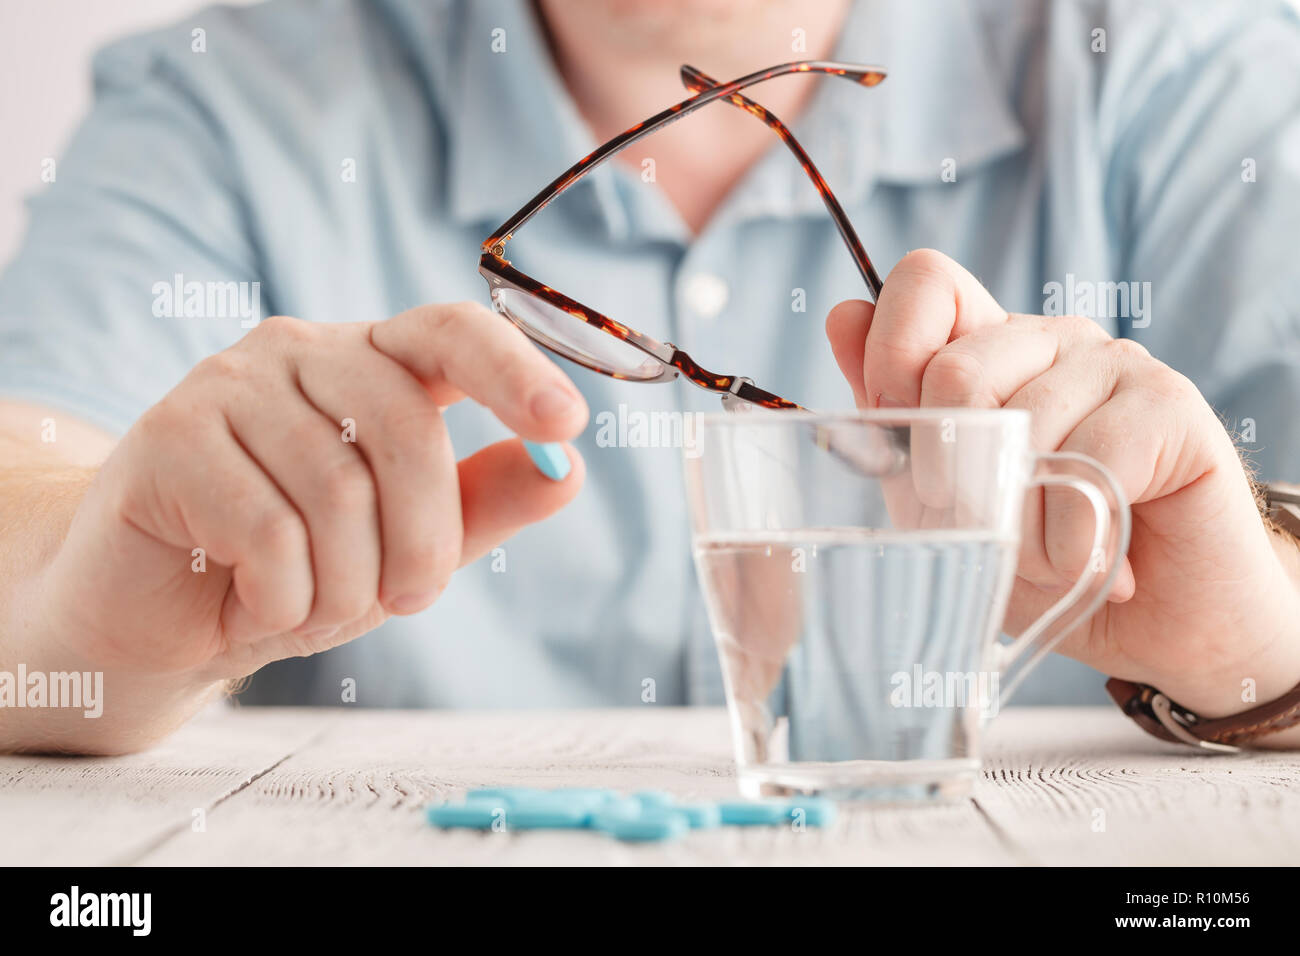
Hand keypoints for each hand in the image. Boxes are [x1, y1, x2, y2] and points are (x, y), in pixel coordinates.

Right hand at [33, 304, 586, 726]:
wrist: (164, 617)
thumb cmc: (296, 569)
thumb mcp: (405, 546)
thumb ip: (482, 504)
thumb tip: (567, 470)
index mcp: (372, 363)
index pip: (452, 331)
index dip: (514, 370)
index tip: (565, 424)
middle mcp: (302, 350)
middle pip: (406, 429)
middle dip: (423, 544)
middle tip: (406, 601)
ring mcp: (228, 383)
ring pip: (338, 490)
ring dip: (346, 585)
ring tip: (313, 606)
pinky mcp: (169, 435)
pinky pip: (269, 531)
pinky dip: (284, 597)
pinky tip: (258, 601)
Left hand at [826, 250, 1299, 718]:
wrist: (1156, 631)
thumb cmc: (1043, 563)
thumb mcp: (944, 500)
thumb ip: (894, 418)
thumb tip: (841, 315)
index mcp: (989, 350)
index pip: (926, 281)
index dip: (892, 355)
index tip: (907, 446)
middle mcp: (1051, 339)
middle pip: (955, 371)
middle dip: (954, 483)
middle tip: (991, 534)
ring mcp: (1115, 363)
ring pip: (1020, 427)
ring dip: (1021, 532)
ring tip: (1051, 564)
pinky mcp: (1171, 405)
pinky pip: (1088, 459)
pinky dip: (1074, 538)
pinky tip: (1098, 564)